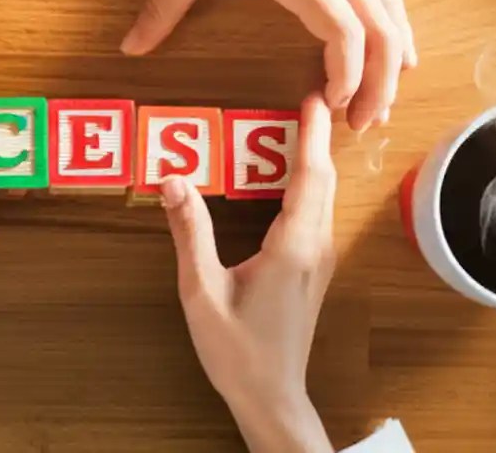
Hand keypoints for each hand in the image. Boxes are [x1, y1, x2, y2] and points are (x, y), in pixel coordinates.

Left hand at [122, 0, 415, 131]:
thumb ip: (162, 5)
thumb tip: (130, 49)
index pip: (341, 29)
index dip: (346, 72)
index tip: (331, 104)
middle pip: (379, 30)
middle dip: (379, 82)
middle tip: (363, 124)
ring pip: (390, 11)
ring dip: (395, 59)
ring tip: (385, 102)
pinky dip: (396, 28)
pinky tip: (399, 53)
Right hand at [161, 94, 335, 452]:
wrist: (271, 396)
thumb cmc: (235, 350)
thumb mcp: (201, 291)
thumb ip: (189, 233)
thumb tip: (172, 181)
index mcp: (292, 248)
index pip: (308, 178)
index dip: (311, 136)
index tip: (312, 99)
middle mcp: (314, 249)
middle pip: (322, 181)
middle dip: (316, 138)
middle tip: (307, 100)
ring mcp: (318, 261)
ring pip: (323, 197)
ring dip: (314, 161)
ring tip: (300, 128)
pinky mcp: (312, 270)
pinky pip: (316, 214)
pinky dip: (308, 185)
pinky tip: (290, 178)